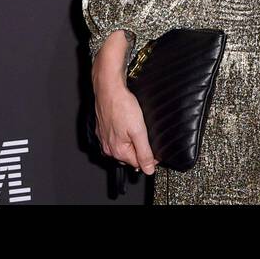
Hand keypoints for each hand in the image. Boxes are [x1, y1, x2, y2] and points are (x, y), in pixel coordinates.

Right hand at [92, 51, 158, 173]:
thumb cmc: (122, 106)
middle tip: (148, 136)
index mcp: (118, 151)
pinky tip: (127, 125)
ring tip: (138, 129)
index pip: (138, 164)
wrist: (109, 88)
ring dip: (131, 142)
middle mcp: (108, 147)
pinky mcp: (102, 128)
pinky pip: (115, 137)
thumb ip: (144, 152)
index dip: (150, 158)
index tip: (157, 150)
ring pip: (122, 146)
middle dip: (140, 150)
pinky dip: (123, 134)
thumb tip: (149, 169)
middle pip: (129, 156)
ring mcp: (104, 138)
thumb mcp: (139, 131)